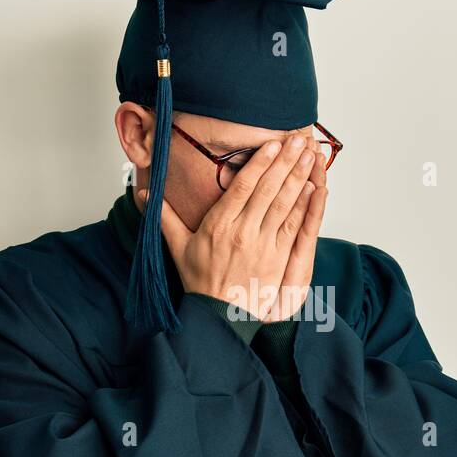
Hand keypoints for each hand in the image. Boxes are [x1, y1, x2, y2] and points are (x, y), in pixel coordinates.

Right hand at [142, 133, 317, 319]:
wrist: (218, 316)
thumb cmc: (200, 281)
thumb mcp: (176, 246)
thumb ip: (162, 214)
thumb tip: (142, 191)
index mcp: (218, 225)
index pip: (241, 187)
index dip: (259, 163)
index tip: (272, 143)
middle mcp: (242, 232)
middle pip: (267, 190)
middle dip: (285, 162)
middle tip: (298, 139)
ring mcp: (263, 245)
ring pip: (284, 204)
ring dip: (299, 177)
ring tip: (310, 155)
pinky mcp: (278, 258)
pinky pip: (294, 227)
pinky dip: (305, 206)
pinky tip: (314, 187)